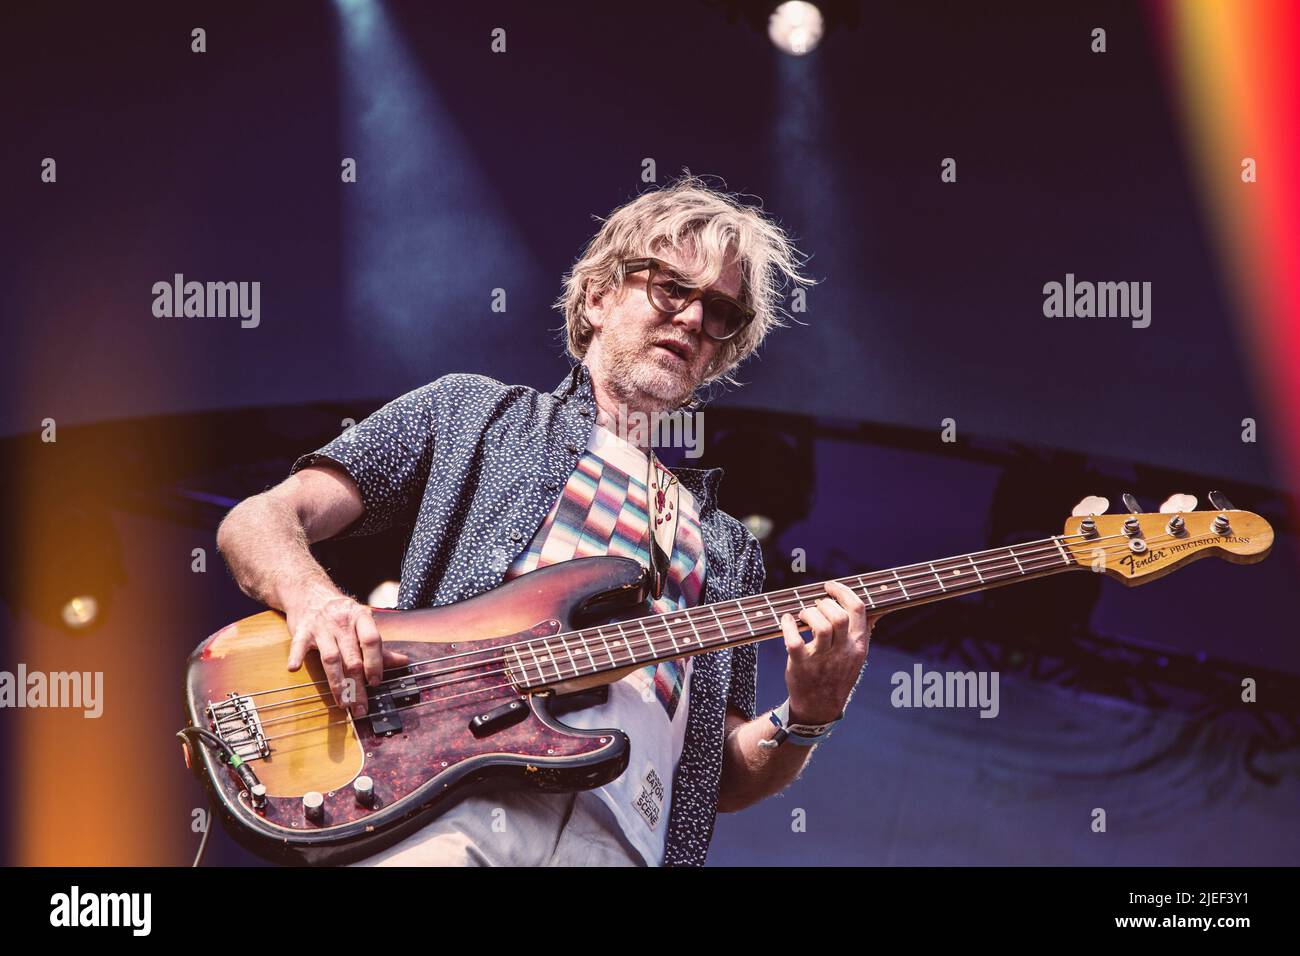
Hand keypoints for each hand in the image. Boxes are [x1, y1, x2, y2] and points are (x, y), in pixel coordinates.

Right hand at [285, 584, 408, 716]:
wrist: (311, 593)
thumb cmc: (341, 613)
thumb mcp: (362, 623)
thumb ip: (379, 646)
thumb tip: (403, 661)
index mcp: (361, 618)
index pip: (371, 641)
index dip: (375, 663)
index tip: (376, 682)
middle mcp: (342, 621)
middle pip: (352, 657)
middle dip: (357, 684)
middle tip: (361, 706)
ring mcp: (321, 626)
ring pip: (331, 657)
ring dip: (337, 683)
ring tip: (342, 703)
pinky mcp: (302, 629)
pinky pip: (299, 644)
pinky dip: (297, 655)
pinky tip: (295, 668)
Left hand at [780, 580, 874, 723]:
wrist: (820, 708)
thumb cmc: (837, 674)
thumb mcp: (856, 655)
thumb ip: (863, 632)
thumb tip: (877, 610)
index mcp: (858, 645)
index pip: (858, 609)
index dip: (842, 591)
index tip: (829, 586)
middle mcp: (843, 652)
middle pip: (839, 616)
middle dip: (823, 603)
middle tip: (814, 607)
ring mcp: (823, 660)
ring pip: (821, 626)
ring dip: (808, 614)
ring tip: (802, 615)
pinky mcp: (802, 667)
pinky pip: (794, 642)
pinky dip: (787, 626)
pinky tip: (786, 621)